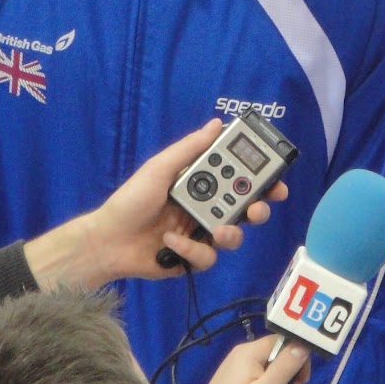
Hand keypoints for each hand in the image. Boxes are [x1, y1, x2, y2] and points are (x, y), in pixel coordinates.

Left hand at [23, 120, 287, 289]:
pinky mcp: (191, 259)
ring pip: (232, 237)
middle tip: (258, 209)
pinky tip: (171, 242)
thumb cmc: (132, 199)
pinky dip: (191, 250)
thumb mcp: (161, 168)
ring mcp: (200, 236)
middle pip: (244, 210)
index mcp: (200, 186)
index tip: (276, 180)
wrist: (108, 240)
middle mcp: (205, 210)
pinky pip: (207, 258)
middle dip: (258, 209)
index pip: (238, 181)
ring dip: (230, 234)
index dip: (261, 181)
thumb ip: (190, 148)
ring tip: (217, 232)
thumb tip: (217, 124)